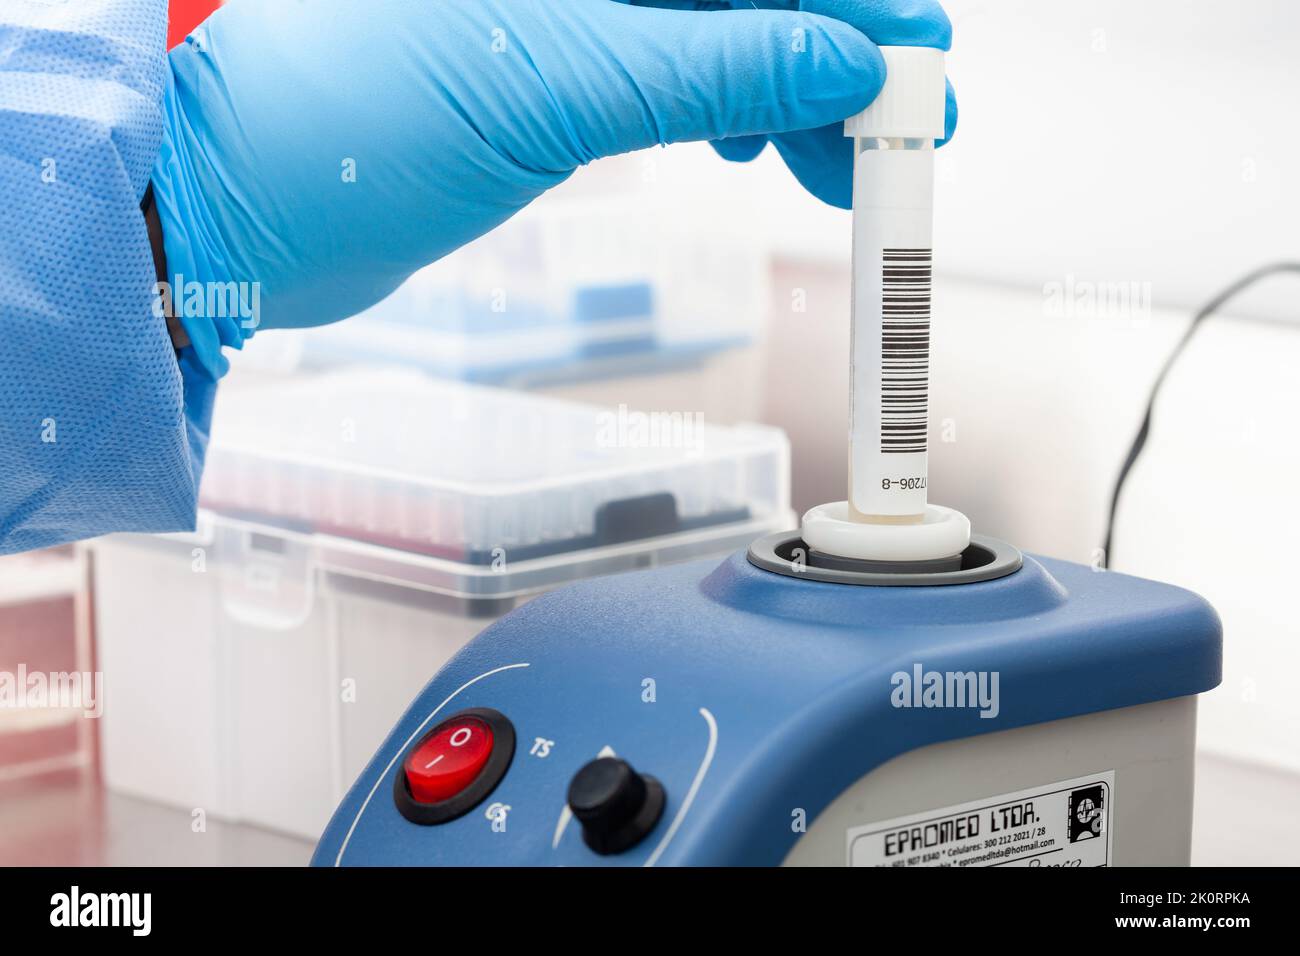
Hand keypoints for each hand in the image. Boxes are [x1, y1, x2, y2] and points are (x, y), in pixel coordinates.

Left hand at [151, 0, 954, 373]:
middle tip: (905, 129)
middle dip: (833, 52)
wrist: (245, 208)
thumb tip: (842, 58)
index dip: (845, 3)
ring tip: (838, 160)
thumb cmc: (352, 120)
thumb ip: (714, 64)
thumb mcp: (558, 82)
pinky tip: (749, 147)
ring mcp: (560, 18)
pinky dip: (724, 114)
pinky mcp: (545, 78)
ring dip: (789, 93)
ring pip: (716, 36)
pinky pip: (671, 80)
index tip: (918, 58)